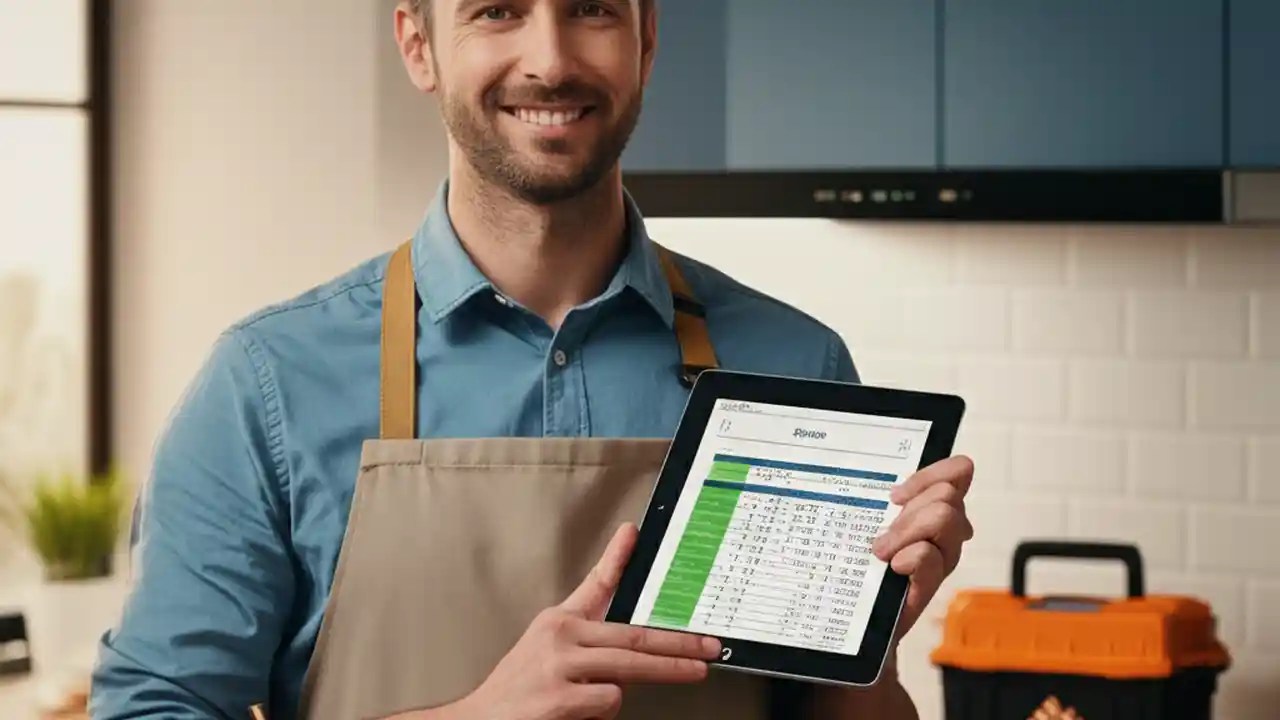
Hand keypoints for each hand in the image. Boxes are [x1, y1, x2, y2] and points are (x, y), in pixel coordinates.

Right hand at [456, 523, 721, 719]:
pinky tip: (573, 713)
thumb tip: (635, 647)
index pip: (596, 584)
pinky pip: (609, 701)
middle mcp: (559, 637)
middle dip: (680, 647)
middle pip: (635, 637)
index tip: (633, 532)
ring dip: (621, 692)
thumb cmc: (517, 693)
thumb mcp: (547, 654)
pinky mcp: (561, 699)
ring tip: (592, 700)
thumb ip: (589, 644)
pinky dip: (599, 713)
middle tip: (709, 650)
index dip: (618, 556)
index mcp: (558, 622)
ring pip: (627, 674)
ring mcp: (559, 667)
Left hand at [871, 455, 974, 638]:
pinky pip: (930, 555)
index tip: (896, 497)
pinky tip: (894, 568)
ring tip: (883, 552)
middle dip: (909, 512)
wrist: (856, 609)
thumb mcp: (875, 517)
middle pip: (946, 496)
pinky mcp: (932, 584)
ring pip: (943, 517)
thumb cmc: (866, 559)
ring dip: (906, 531)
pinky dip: (909, 557)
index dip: (929, 476)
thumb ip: (892, 500)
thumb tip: (895, 489)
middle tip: (883, 537)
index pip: (959, 471)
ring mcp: (944, 557)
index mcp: (936, 507)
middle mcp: (948, 530)